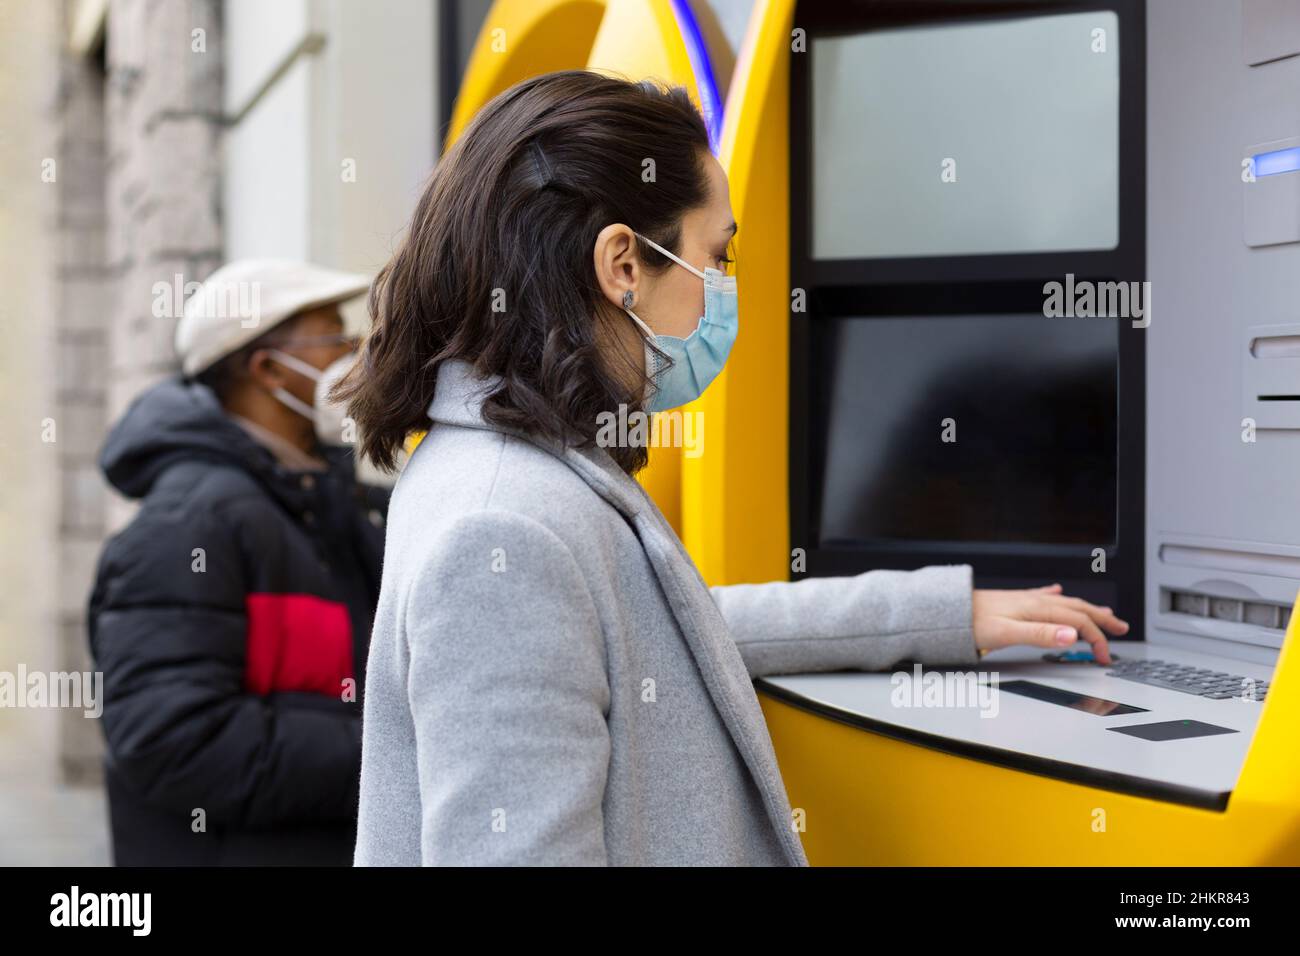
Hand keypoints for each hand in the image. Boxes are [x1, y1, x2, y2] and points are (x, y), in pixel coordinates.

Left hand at [972, 583, 1127, 663]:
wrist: (950, 611)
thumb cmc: (973, 623)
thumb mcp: (1007, 633)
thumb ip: (1040, 634)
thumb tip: (1071, 635)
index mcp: (1037, 609)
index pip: (1078, 622)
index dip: (1096, 639)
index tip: (1106, 656)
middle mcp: (1034, 601)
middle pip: (1077, 609)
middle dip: (1101, 619)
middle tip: (1121, 628)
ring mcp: (1025, 600)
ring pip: (1064, 603)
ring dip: (1087, 609)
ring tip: (1103, 612)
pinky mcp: (1015, 602)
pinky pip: (1044, 596)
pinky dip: (1057, 596)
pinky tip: (1058, 591)